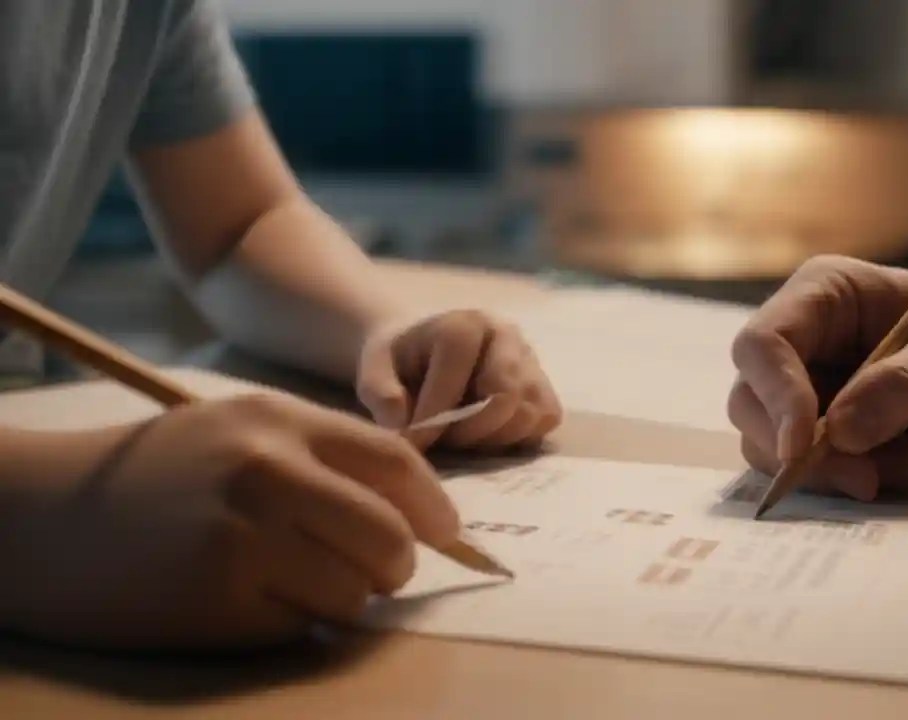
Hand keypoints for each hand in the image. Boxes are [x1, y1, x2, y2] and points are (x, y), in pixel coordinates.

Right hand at [8, 394, 457, 648]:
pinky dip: (289, 622)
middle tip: (376, 572)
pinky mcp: (217, 601)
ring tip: (299, 582)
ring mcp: (242, 538)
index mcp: (280, 421)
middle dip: (396, 566)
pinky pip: (299, 626)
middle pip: (390, 538)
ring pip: (355, 593)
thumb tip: (416, 512)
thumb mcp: (239, 430)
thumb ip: (324, 457)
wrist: (42, 515)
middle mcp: (268, 472)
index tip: (447, 534)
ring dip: (344, 600)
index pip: (399, 464)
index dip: (436, 508)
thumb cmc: (155, 472)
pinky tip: (244, 599)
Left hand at [356, 310, 562, 449]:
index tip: (411, 442)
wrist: (424, 351)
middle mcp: (506, 334)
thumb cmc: (399, 361)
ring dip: (493, 436)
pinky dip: (518, 435)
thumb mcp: (373, 370)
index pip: (459, 378)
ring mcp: (531, 359)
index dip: (434, 417)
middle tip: (442, 438)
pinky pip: (545, 419)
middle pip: (506, 397)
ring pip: (529, 412)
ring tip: (461, 432)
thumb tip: (401, 427)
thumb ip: (380, 394)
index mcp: (465, 324)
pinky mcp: (544, 385)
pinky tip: (486, 431)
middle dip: (470, 430)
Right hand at [728, 256, 907, 499]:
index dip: (774, 394)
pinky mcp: (824, 430)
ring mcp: (808, 386)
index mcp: (823, 294)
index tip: (804, 445)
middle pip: (752, 401)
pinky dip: (851, 481)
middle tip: (867, 480)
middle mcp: (802, 340)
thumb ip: (904, 385)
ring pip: (773, 443)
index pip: (763, 343)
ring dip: (833, 472)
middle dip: (801, 450)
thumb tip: (839, 431)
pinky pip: (810, 467)